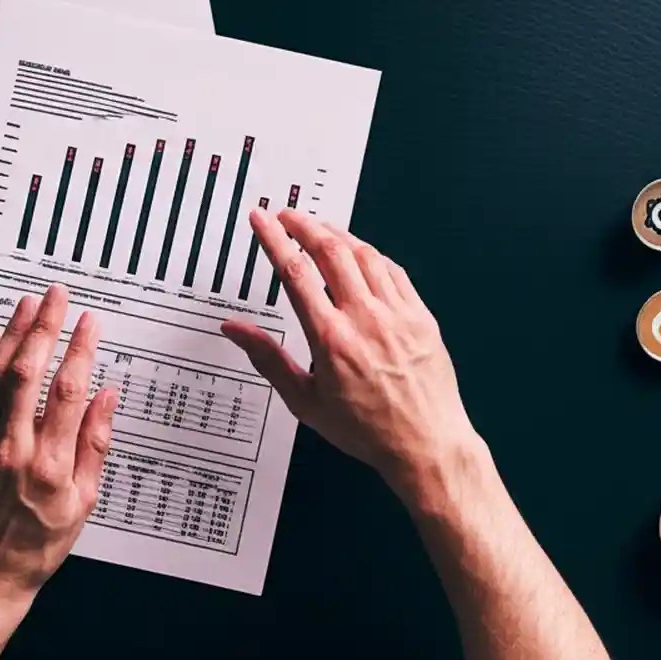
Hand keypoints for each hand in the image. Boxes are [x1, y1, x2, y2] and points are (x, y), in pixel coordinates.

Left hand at [0, 284, 116, 607]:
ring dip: (13, 335)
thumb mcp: (83, 502)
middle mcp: (12, 447)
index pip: (68, 391)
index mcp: (49, 463)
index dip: (81, 350)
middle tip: (57, 297)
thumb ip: (95, 445)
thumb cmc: (37, 543)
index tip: (91, 323)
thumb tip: (106, 398)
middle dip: (45, 327)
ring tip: (28, 305)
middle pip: (28, 371)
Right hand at [221, 208, 478, 495]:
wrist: (426, 445)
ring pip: (365, 254)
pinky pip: (395, 272)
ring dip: (339, 234)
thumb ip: (267, 358)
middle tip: (288, 214)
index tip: (262, 220)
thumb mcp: (305, 401)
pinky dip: (373, 255)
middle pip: (331, 250)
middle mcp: (366, 319)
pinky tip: (362, 253)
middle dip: (305, 224)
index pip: (295, 272)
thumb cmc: (367, 430)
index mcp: (332, 338)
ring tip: (320, 228)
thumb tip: (234, 330)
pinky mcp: (421, 317)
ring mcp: (397, 314)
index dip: (274, 239)